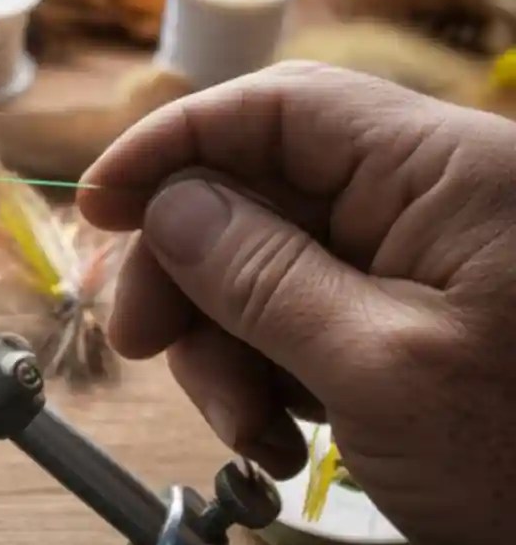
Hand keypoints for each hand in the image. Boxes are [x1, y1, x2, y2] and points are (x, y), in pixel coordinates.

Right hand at [78, 62, 515, 544]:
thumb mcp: (379, 371)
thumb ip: (262, 277)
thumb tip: (165, 205)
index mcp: (446, 174)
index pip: (281, 109)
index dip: (175, 144)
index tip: (98, 202)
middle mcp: (426, 204)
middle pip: (258, 194)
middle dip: (189, 273)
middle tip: (138, 340)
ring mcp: (410, 269)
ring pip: (262, 269)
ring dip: (223, 347)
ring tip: (245, 426)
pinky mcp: (395, 327)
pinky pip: (292, 324)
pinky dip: (261, 377)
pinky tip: (275, 435)